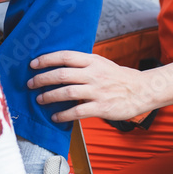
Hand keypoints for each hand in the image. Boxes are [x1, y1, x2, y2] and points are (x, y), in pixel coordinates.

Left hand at [27, 51, 154, 122]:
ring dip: (49, 96)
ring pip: (67, 92)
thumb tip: (59, 64)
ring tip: (40, 99)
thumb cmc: (119, 77)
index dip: (47, 59)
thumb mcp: (102, 63)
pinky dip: (63, 114)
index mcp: (93, 61)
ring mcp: (97, 91)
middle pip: (62, 74)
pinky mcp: (101, 107)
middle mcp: (94, 74)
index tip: (33, 64)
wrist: (142, 90)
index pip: (65, 56)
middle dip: (43, 79)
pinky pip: (77, 111)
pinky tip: (55, 116)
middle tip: (31, 83)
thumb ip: (83, 64)